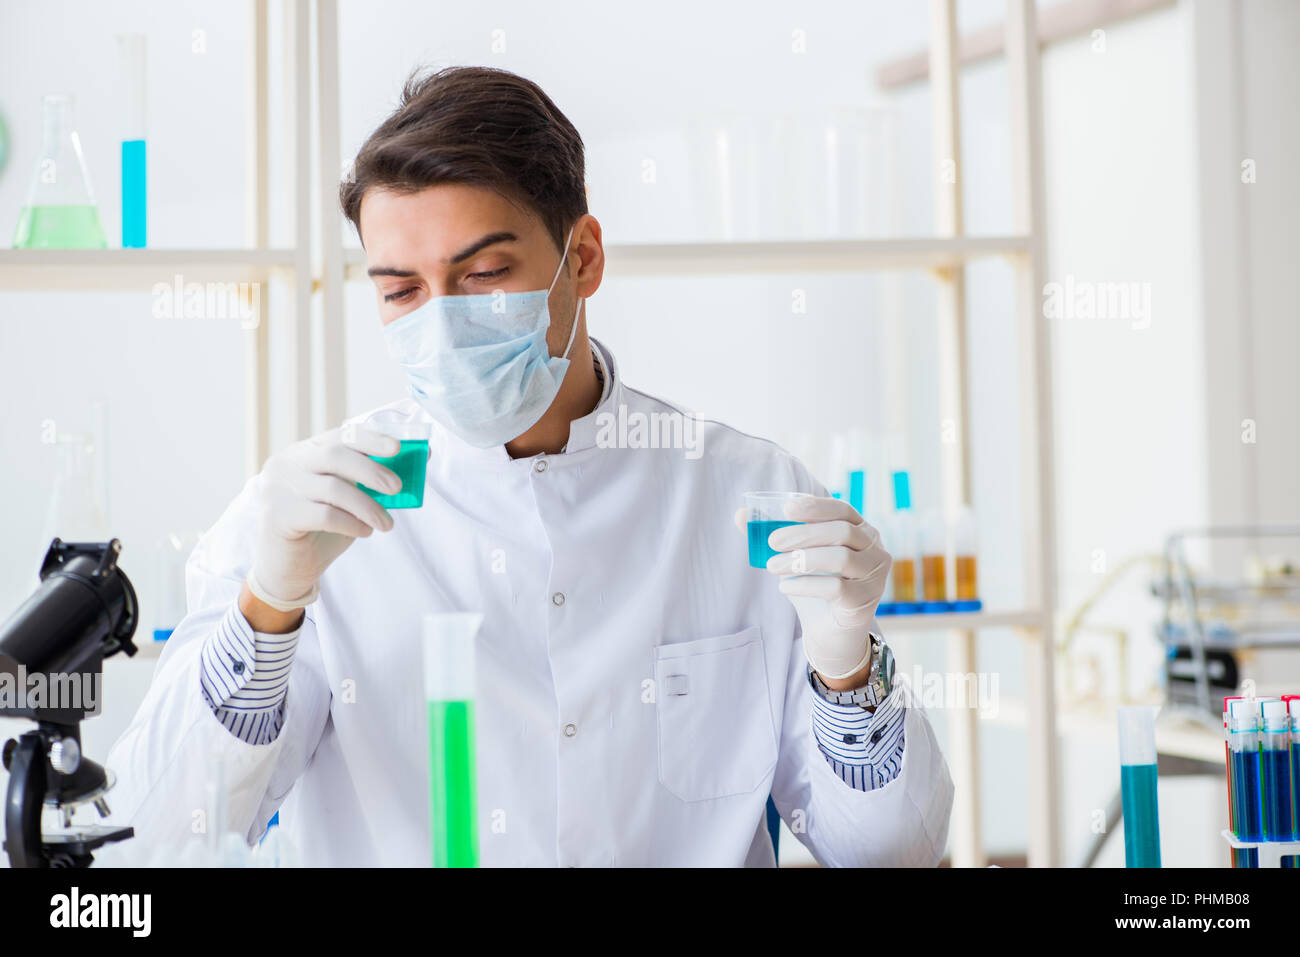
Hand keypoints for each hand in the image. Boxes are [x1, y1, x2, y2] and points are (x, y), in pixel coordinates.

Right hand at [247, 424, 402, 608]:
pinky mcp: (278, 516)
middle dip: (371, 470)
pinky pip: (325, 515)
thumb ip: (371, 477)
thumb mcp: (349, 497)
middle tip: (397, 487)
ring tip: (386, 523)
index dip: (371, 440)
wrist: (289, 568)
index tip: (397, 448)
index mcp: (304, 452)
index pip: (340, 436)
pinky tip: (364, 531)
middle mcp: (286, 464)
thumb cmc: (323, 527)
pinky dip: (351, 523)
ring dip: (368, 507)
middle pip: (335, 456)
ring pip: (333, 489)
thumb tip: (420, 457)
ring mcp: (277, 489)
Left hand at [736, 496, 890, 679]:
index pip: (843, 510)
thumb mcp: (794, 558)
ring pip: (840, 558)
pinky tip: (784, 587)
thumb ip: (773, 535)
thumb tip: (740, 515)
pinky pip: (836, 588)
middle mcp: (874, 550)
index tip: (786, 509)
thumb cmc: (815, 587)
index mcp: (861, 532)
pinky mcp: (865, 601)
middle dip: (803, 534)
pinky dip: (806, 585)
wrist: (830, 632)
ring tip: (772, 566)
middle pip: (842, 532)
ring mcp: (874, 577)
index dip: (816, 507)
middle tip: (772, 541)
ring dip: (801, 560)